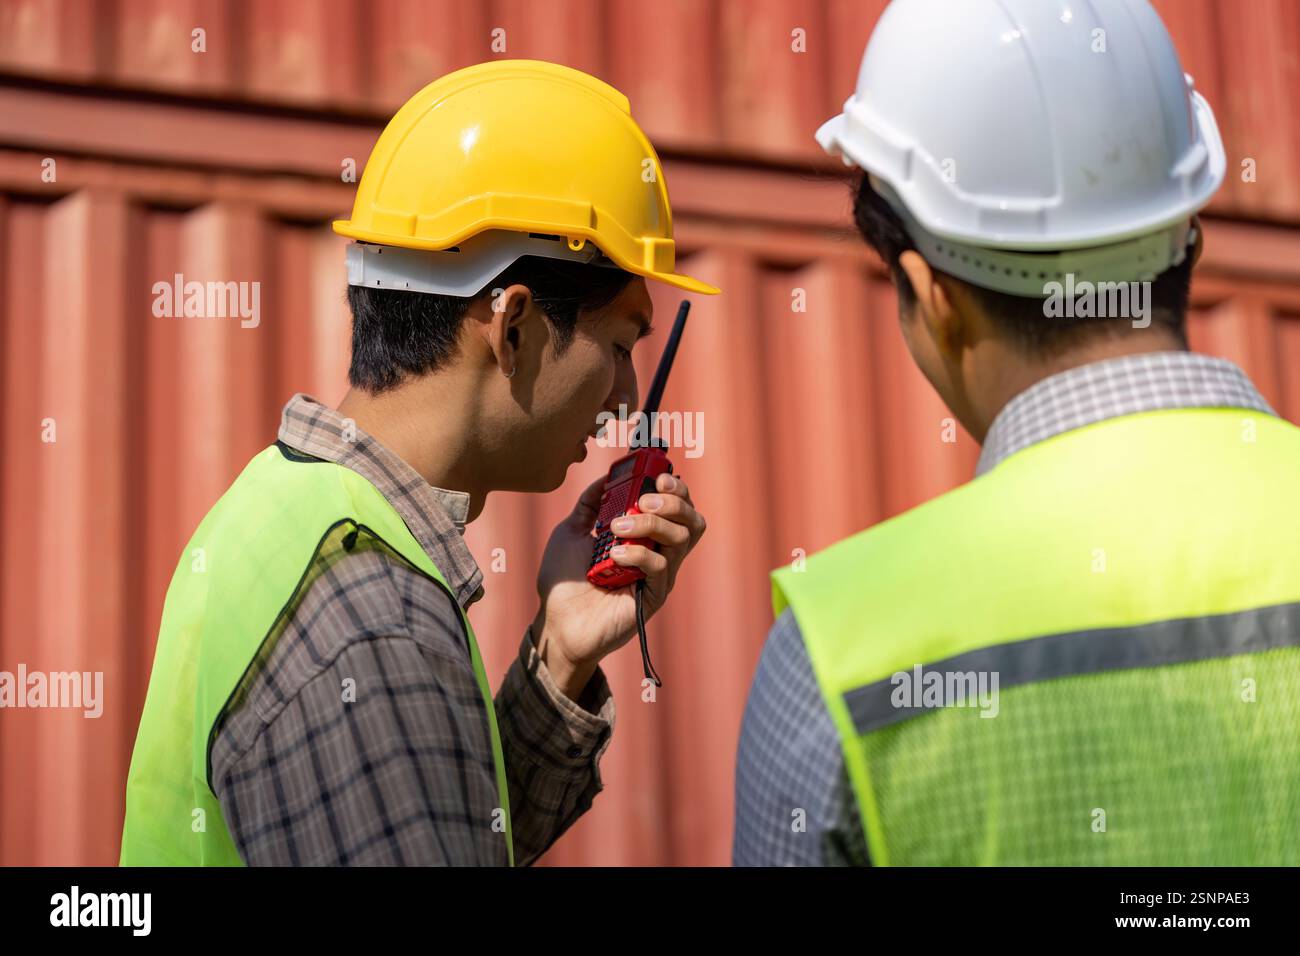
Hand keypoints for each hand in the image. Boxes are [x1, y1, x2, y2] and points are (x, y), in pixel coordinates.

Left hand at [531, 471, 705, 699]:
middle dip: (675, 501)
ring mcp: (659, 575)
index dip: (675, 488)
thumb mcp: (572, 530)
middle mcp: (659, 552)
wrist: (555, 622)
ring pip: (681, 538)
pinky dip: (639, 553)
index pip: (678, 506)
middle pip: (692, 520)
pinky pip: (661, 567)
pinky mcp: (653, 596)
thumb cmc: (565, 580)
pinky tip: (613, 555)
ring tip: (618, 528)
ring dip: (652, 523)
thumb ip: (591, 503)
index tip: (657, 475)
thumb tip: (607, 476)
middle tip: (645, 499)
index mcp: (645, 535)